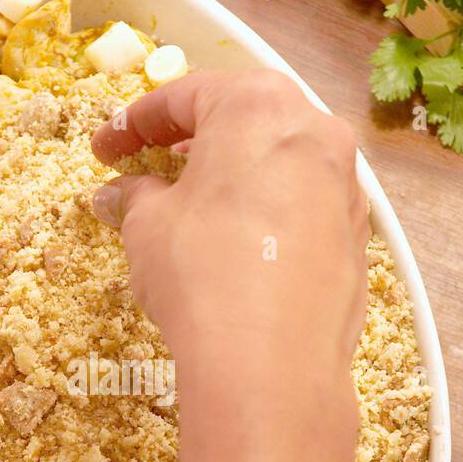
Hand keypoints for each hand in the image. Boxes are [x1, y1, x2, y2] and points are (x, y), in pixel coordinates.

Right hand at [92, 70, 367, 393]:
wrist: (272, 366)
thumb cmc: (204, 274)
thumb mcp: (148, 227)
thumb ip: (134, 197)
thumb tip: (120, 195)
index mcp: (259, 106)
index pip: (184, 95)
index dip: (134, 122)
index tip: (106, 148)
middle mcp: (315, 131)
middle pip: (242, 119)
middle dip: (191, 139)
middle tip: (150, 164)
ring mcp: (345, 184)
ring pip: (280, 162)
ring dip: (233, 176)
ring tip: (192, 206)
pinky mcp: (356, 236)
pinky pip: (303, 206)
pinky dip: (267, 211)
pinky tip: (236, 245)